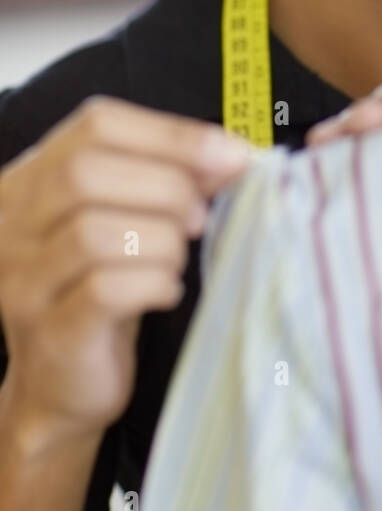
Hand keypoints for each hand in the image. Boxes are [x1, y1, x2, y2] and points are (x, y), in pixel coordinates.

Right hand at [0, 96, 252, 445]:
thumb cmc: (100, 294)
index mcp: (33, 178)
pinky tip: (166, 291)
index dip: (171, 134)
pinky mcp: (49, 330)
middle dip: (167, 187)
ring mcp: (23, 278)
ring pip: (94, 232)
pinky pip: (104, 289)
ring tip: (175, 260)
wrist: (62, 387)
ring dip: (161, 241)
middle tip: (199, 218)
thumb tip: (230, 155)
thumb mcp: (129, 222)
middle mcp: (13, 222)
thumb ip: (170, 180)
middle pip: (86, 172)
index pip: (97, 123)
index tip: (229, 155)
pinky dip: (153, 282)